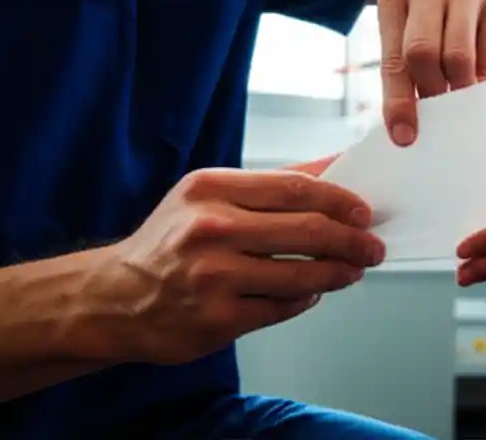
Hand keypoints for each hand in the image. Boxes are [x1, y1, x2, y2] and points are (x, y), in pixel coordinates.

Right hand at [88, 167, 385, 364]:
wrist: (113, 297)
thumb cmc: (172, 240)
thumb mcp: (210, 196)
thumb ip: (273, 184)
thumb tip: (337, 166)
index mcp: (210, 189)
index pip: (296, 188)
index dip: (341, 200)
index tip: (364, 211)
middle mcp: (210, 229)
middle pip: (308, 230)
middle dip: (353, 240)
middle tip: (372, 246)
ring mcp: (213, 277)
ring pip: (303, 273)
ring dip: (339, 273)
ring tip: (353, 270)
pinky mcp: (217, 319)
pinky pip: (284, 306)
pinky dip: (306, 298)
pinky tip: (312, 291)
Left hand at [378, 0, 485, 145]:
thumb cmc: (442, 15)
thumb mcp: (413, 30)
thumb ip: (404, 68)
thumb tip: (403, 129)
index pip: (394, 59)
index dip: (398, 101)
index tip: (405, 137)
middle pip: (422, 54)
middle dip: (431, 88)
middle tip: (440, 98)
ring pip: (458, 57)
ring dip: (460, 83)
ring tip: (460, 82)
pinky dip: (485, 71)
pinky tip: (481, 61)